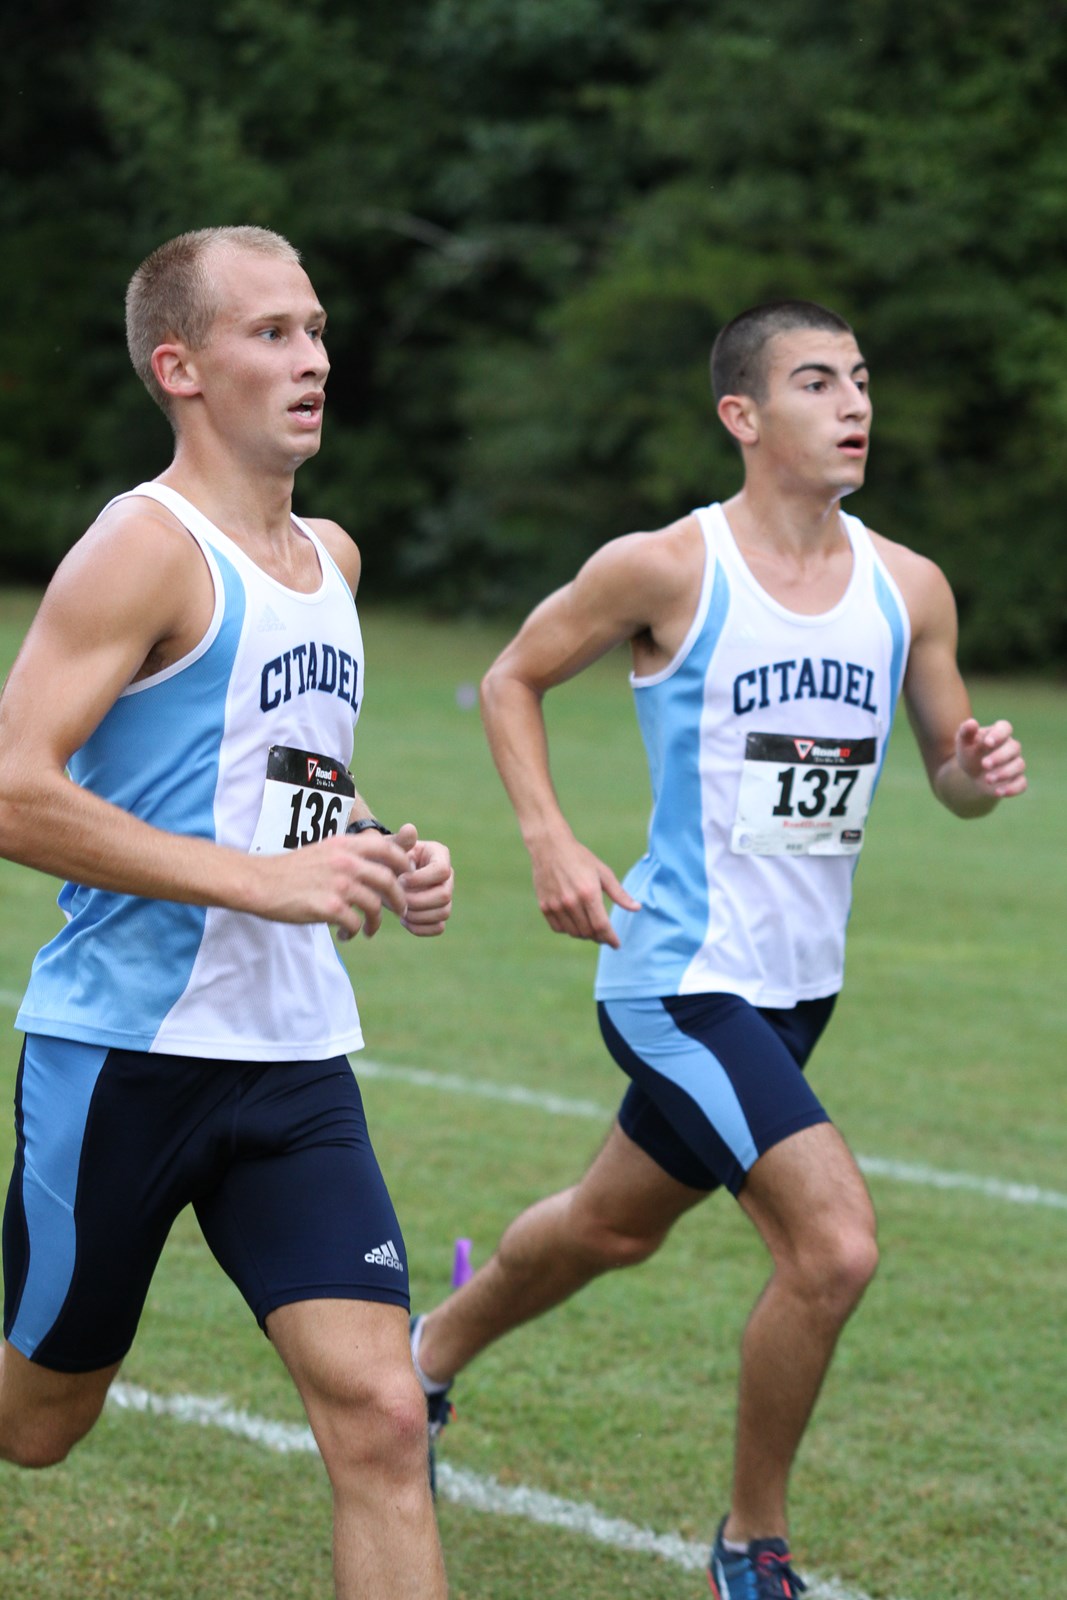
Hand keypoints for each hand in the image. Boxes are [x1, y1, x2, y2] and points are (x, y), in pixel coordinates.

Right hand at [252, 829, 409, 938]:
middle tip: (401, 911)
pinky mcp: (328, 907)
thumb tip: (379, 861)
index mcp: (345, 845)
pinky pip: (355, 924)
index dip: (403, 864)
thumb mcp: (324, 851)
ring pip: (375, 906)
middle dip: (399, 899)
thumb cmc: (291, 870)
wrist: (260, 883)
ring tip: (369, 930)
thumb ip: (351, 854)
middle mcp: (345, 862)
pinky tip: (345, 936)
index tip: (406, 878)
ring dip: (376, 922)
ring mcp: (338, 884)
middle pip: (388, 880)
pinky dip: (354, 933)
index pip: (388, 849)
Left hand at [394, 824, 453, 936]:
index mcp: (439, 855)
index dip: (421, 879)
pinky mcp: (438, 913)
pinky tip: (404, 921)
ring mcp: (445, 895)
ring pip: (444, 912)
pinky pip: (438, 927)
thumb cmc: (384, 858)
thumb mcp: (389, 848)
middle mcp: (447, 876)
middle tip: (397, 900)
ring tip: (399, 911)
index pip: (442, 870)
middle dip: (418, 901)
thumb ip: (400, 842)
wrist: (380, 874)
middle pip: (445, 895)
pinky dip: (421, 928)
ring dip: (419, 916)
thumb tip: (410, 829)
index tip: (400, 881)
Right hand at [530, 832, 639, 946]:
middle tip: (605, 935)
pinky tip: (575, 922)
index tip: (616, 944)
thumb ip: (620, 894)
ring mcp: (556, 905)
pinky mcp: (544, 906)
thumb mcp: (603, 872)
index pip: (601, 926)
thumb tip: (637, 908)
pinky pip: (558, 928)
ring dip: (585, 934)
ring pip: (574, 932)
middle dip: (599, 937)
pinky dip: (569, 930)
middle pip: (588, 932)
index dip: (610, 939)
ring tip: (591, 928)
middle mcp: (571, 902)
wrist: (549, 846)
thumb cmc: (580, 858)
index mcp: (589, 893)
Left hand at [955, 718, 1027, 799]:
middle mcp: (1010, 747)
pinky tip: (998, 792)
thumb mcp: (963, 742)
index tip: (987, 743)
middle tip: (984, 765)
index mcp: (998, 733)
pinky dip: (1012, 789)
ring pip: (1019, 765)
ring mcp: (1015, 763)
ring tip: (988, 779)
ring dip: (1005, 773)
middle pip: (1014, 747)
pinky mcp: (1016, 779)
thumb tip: (972, 723)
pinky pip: (1022, 784)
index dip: (999, 734)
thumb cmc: (969, 752)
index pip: (1005, 728)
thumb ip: (966, 731)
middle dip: (1000, 756)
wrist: (973, 772)